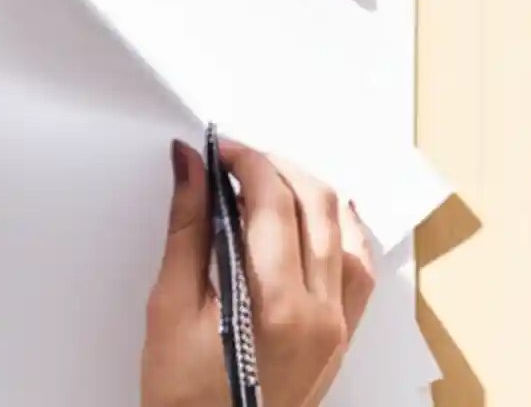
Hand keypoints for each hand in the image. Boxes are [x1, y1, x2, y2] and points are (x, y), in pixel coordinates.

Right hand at [141, 140, 374, 406]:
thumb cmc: (183, 400)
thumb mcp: (170, 311)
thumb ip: (188, 230)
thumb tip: (192, 168)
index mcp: (274, 305)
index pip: (272, 201)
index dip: (246, 161)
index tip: (218, 148)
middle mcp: (319, 312)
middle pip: (315, 205)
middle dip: (276, 167)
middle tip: (237, 159)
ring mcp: (338, 325)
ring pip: (344, 229)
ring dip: (309, 191)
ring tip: (271, 180)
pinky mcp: (343, 336)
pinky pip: (361, 268)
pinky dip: (345, 230)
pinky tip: (328, 213)